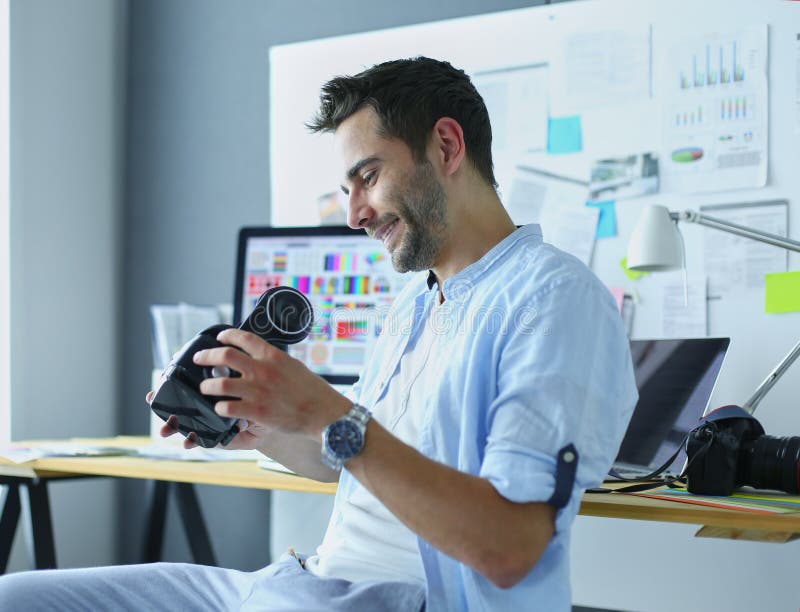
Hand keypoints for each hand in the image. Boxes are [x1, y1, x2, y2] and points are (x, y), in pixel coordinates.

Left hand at [191, 328, 348, 440]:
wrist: (324, 413)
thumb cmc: (313, 391)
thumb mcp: (293, 366)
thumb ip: (274, 361)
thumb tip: (259, 357)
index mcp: (273, 356)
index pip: (243, 337)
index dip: (227, 335)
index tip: (219, 337)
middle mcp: (263, 370)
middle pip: (224, 356)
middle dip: (206, 356)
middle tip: (199, 359)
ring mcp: (258, 391)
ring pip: (219, 384)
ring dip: (208, 386)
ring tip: (205, 388)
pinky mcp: (257, 412)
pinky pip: (227, 407)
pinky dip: (219, 408)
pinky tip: (220, 409)